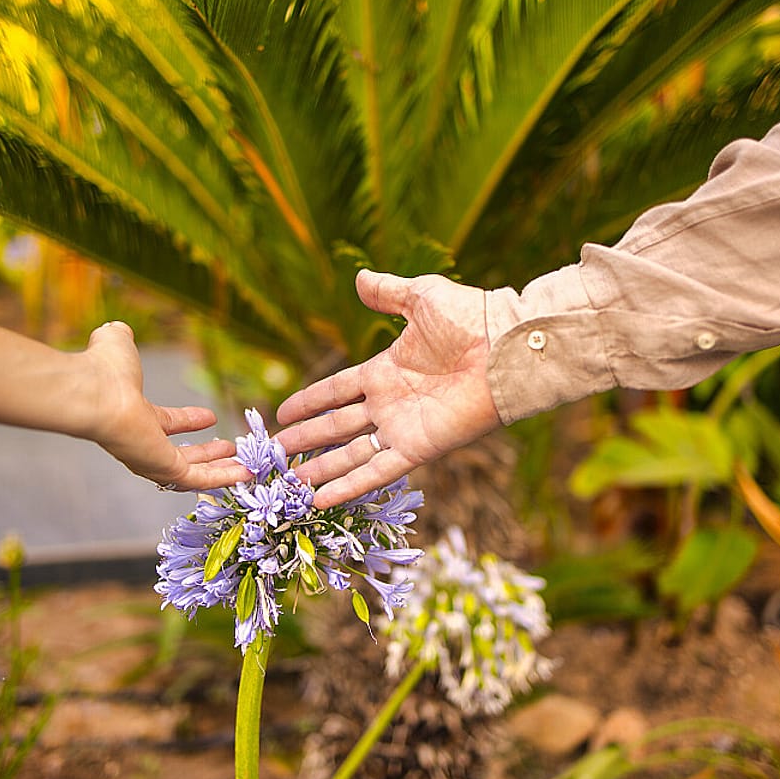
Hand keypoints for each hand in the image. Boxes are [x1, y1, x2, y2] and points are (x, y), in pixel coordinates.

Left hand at [79, 321, 251, 490]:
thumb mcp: (119, 345)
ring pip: (192, 473)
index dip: (188, 421)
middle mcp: (142, 442)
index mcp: (134, 416)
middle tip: (230, 448)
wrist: (95, 392)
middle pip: (180, 455)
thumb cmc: (104, 369)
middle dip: (206, 453)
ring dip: (219, 470)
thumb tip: (117, 330)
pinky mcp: (165, 469)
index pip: (164, 424)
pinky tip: (245, 473)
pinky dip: (223, 478)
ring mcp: (153, 459)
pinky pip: (199, 480)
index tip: (210, 417)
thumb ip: (122, 340)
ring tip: (245, 466)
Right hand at [275, 269, 501, 507]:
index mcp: (385, 370)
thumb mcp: (421, 298)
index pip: (337, 390)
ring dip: (320, 469)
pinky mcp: (418, 447)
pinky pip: (377, 471)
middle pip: (336, 426)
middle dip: (305, 440)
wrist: (505, 345)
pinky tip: (321, 500)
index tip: (282, 412)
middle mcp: (389, 403)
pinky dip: (349, 487)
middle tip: (274, 452)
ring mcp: (402, 428)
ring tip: (290, 483)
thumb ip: (388, 294)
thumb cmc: (469, 318)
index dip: (310, 401)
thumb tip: (360, 278)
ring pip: (350, 454)